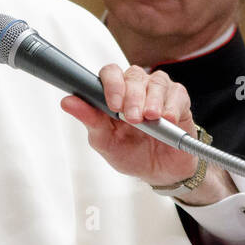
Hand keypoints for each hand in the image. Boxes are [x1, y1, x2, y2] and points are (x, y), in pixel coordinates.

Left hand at [60, 64, 219, 193]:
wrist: (161, 171)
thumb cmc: (131, 154)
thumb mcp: (106, 142)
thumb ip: (90, 120)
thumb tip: (66, 102)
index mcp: (114, 94)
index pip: (109, 73)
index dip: (111, 84)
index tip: (113, 105)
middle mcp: (135, 87)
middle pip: (133, 75)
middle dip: (132, 97)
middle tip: (133, 119)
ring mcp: (157, 91)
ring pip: (155, 81)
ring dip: (152, 100)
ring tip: (151, 118)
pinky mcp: (178, 99)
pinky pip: (176, 93)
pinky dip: (171, 106)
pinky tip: (168, 119)